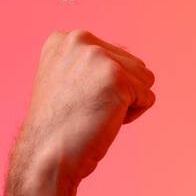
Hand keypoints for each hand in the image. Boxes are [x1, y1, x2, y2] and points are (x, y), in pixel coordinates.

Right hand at [13, 29, 156, 186]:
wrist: (47, 156)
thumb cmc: (59, 130)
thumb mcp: (68, 84)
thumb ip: (90, 67)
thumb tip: (135, 68)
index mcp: (64, 39)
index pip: (113, 56)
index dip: (104, 87)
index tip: (77, 102)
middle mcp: (80, 39)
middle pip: (133, 64)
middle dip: (119, 92)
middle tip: (88, 111)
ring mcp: (98, 57)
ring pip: (144, 78)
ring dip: (128, 103)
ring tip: (96, 115)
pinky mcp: (117, 78)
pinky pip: (148, 97)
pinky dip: (133, 116)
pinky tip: (106, 122)